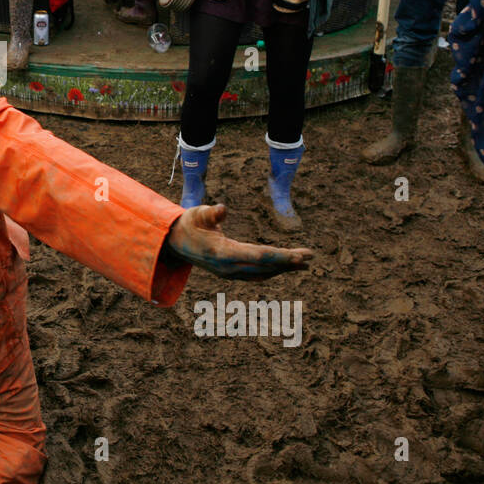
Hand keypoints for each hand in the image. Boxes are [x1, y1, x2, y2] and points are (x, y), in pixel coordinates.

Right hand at [166, 204, 312, 279]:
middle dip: (287, 262)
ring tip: (305, 261)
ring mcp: (229, 273)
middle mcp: (227, 267)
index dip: (278, 256)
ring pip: (262, 273)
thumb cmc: (187, 224)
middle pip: (264, 267)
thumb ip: (211, 212)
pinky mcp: (232, 273)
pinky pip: (257, 274)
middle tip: (309, 257)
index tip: (297, 255)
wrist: (175, 243)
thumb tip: (223, 208)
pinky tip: (286, 265)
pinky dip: (273, 270)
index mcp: (221, 252)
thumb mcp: (196, 213)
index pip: (256, 256)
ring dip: (284, 267)